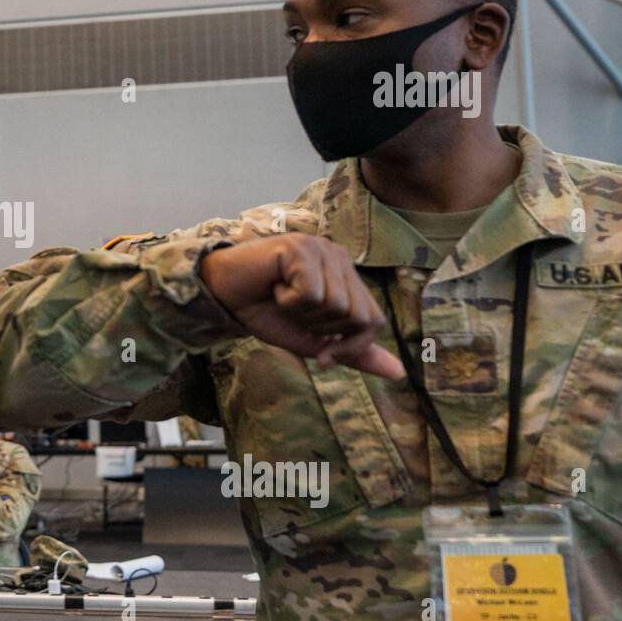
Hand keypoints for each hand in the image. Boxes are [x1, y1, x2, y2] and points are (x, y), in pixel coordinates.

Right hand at [199, 235, 404, 379]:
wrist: (222, 294)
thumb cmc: (265, 312)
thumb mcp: (313, 338)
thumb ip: (353, 351)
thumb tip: (399, 373)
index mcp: (347, 274)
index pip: (374, 320)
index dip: (349, 345)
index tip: (320, 352)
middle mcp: (339, 256)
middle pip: (357, 315)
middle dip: (322, 328)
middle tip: (292, 311)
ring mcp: (321, 248)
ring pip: (335, 305)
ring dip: (302, 314)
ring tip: (281, 296)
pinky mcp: (300, 248)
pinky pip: (310, 293)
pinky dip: (288, 301)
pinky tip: (273, 286)